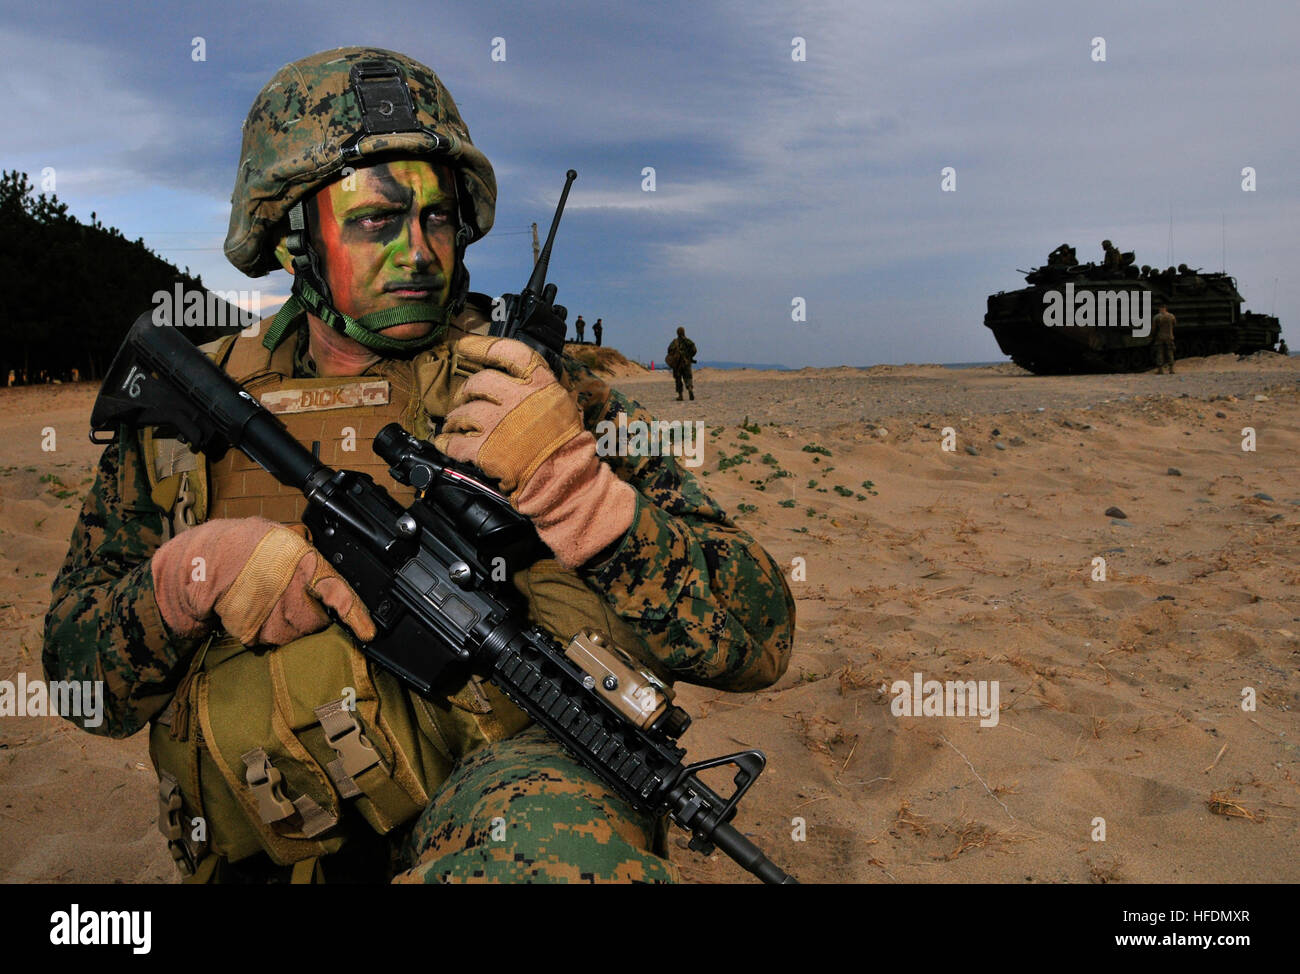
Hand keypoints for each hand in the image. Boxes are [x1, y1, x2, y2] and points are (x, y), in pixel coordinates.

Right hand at [151, 517, 375, 645]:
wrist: (200, 564)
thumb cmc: (239, 544)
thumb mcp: (279, 535)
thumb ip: (303, 548)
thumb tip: (316, 551)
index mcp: (306, 566)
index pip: (339, 594)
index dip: (356, 615)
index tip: (368, 631)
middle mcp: (295, 596)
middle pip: (317, 619)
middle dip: (311, 612)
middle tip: (289, 594)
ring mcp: (276, 619)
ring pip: (295, 632)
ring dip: (287, 621)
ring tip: (267, 598)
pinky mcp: (258, 635)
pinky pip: (271, 638)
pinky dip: (266, 628)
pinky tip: (254, 608)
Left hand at [434, 335, 634, 566]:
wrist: (565, 479)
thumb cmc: (567, 444)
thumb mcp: (561, 404)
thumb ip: (537, 388)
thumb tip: (514, 379)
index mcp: (539, 382)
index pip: (506, 352)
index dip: (482, 347)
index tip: (465, 346)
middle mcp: (517, 397)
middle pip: (478, 382)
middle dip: (466, 391)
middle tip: (463, 399)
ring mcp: (498, 423)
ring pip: (462, 412)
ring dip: (454, 419)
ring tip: (453, 424)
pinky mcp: (484, 449)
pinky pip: (454, 442)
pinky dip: (447, 442)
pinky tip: (445, 443)